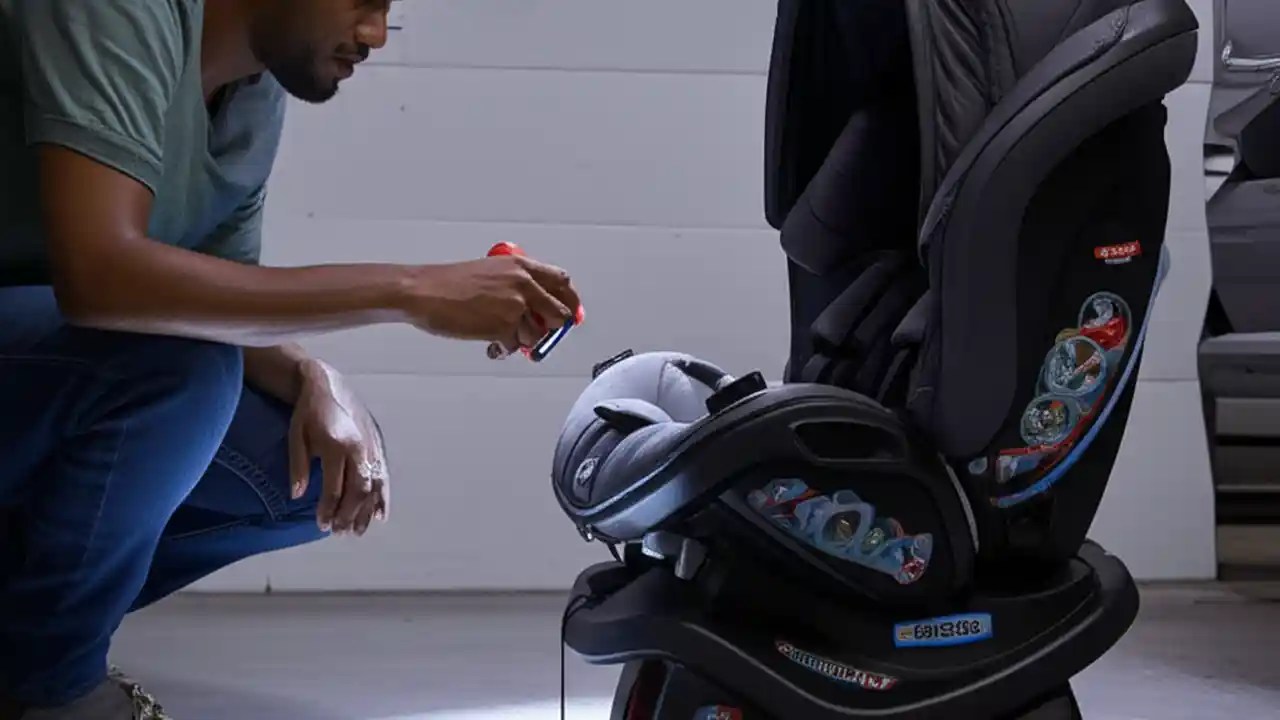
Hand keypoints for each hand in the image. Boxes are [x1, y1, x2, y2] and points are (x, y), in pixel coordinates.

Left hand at [289, 359, 389, 535]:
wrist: (327, 384)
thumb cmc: (307, 412)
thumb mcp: (296, 438)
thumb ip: (299, 467)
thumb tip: (298, 496)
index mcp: (336, 446)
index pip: (334, 488)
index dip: (328, 510)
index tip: (321, 525)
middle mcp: (358, 448)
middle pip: (357, 491)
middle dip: (349, 515)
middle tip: (339, 532)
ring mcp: (371, 446)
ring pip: (373, 486)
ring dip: (366, 511)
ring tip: (358, 531)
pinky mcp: (377, 445)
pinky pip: (383, 475)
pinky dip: (383, 497)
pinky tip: (379, 514)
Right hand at [408, 255, 580, 355]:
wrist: (423, 292)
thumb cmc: (448, 283)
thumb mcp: (490, 272)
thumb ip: (516, 286)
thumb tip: (534, 307)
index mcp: (520, 266)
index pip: (562, 281)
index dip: (569, 300)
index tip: (571, 312)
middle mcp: (523, 284)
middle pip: (559, 313)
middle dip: (550, 328)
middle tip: (538, 334)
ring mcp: (515, 306)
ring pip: (536, 335)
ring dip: (519, 339)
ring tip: (497, 333)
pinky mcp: (504, 326)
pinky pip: (514, 346)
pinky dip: (502, 349)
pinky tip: (488, 342)